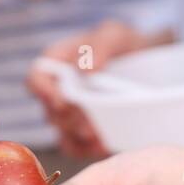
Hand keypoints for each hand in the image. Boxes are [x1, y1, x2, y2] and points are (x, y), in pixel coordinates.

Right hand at [27, 21, 172, 158]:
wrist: (146, 64)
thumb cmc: (124, 45)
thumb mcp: (116, 35)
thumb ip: (101, 46)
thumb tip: (86, 69)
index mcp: (57, 63)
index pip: (36, 78)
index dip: (44, 91)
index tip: (64, 100)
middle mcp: (58, 91)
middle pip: (51, 112)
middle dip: (70, 120)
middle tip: (90, 125)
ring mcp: (70, 114)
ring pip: (62, 133)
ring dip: (79, 137)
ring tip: (100, 137)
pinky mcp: (84, 133)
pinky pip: (77, 148)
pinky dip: (87, 149)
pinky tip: (104, 146)